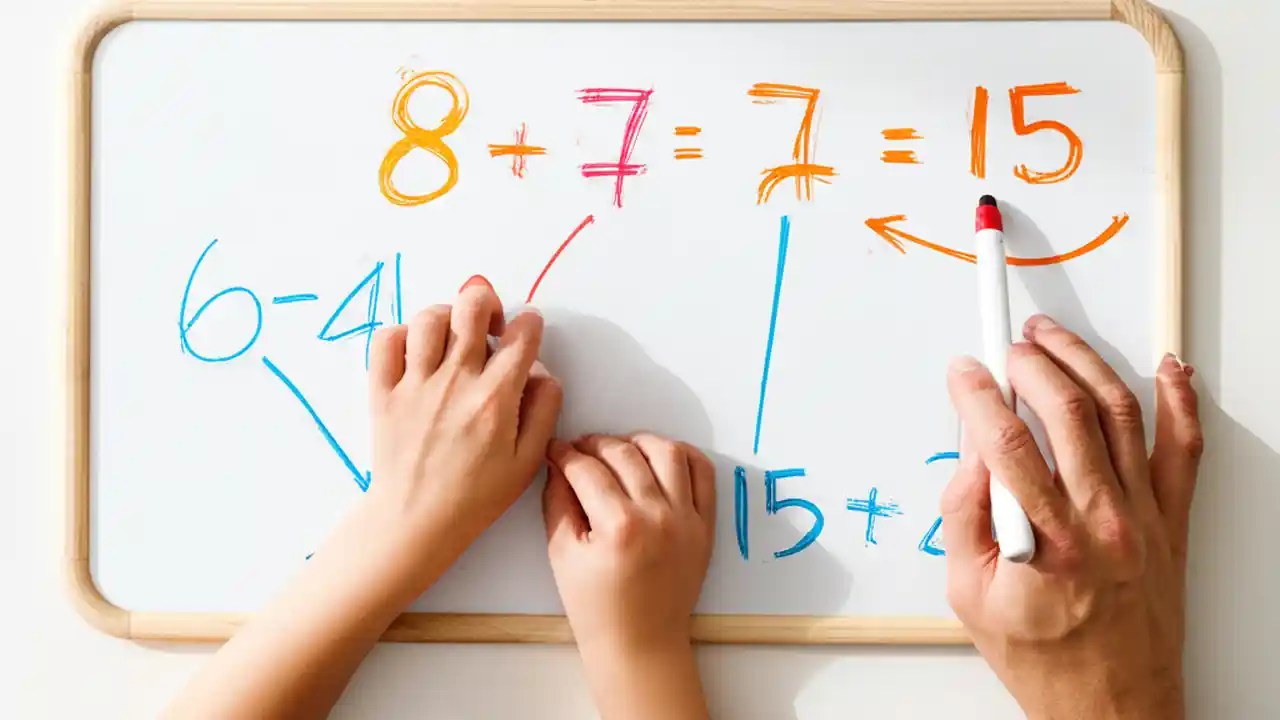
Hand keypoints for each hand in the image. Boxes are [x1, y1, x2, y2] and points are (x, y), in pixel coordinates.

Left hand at [166, 277, 562, 719]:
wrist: (417, 520)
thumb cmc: (476, 495)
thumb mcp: (527, 459)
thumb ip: (543, 409)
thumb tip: (542, 371)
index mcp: (497, 397)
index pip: (522, 332)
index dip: (529, 325)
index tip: (526, 332)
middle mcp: (456, 380)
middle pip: (472, 305)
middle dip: (486, 301)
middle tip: (487, 324)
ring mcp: (416, 383)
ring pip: (430, 316)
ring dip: (446, 316)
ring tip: (451, 337)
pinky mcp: (383, 390)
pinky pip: (387, 339)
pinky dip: (402, 335)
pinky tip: (417, 352)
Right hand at [544, 433, 714, 719]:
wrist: (641, 643)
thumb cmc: (598, 608)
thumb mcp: (562, 554)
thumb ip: (557, 502)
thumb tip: (558, 463)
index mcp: (618, 527)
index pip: (586, 469)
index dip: (564, 454)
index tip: (556, 451)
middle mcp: (657, 517)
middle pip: (624, 453)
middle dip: (595, 444)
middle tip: (580, 450)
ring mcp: (686, 519)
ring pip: (667, 452)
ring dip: (639, 441)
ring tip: (619, 450)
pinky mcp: (705, 525)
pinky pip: (703, 473)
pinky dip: (683, 455)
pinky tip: (659, 457)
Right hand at [943, 315, 1201, 719]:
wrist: (1115, 707)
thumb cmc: (1044, 660)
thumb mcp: (968, 595)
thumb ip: (962, 518)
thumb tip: (971, 456)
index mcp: (1048, 543)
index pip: (1008, 442)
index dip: (979, 395)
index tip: (965, 372)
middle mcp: (1103, 521)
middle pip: (1069, 412)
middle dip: (1032, 362)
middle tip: (1008, 346)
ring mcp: (1144, 517)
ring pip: (1121, 413)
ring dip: (1085, 362)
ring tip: (1054, 341)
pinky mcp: (1172, 522)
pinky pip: (1184, 449)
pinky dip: (1179, 401)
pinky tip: (1166, 370)